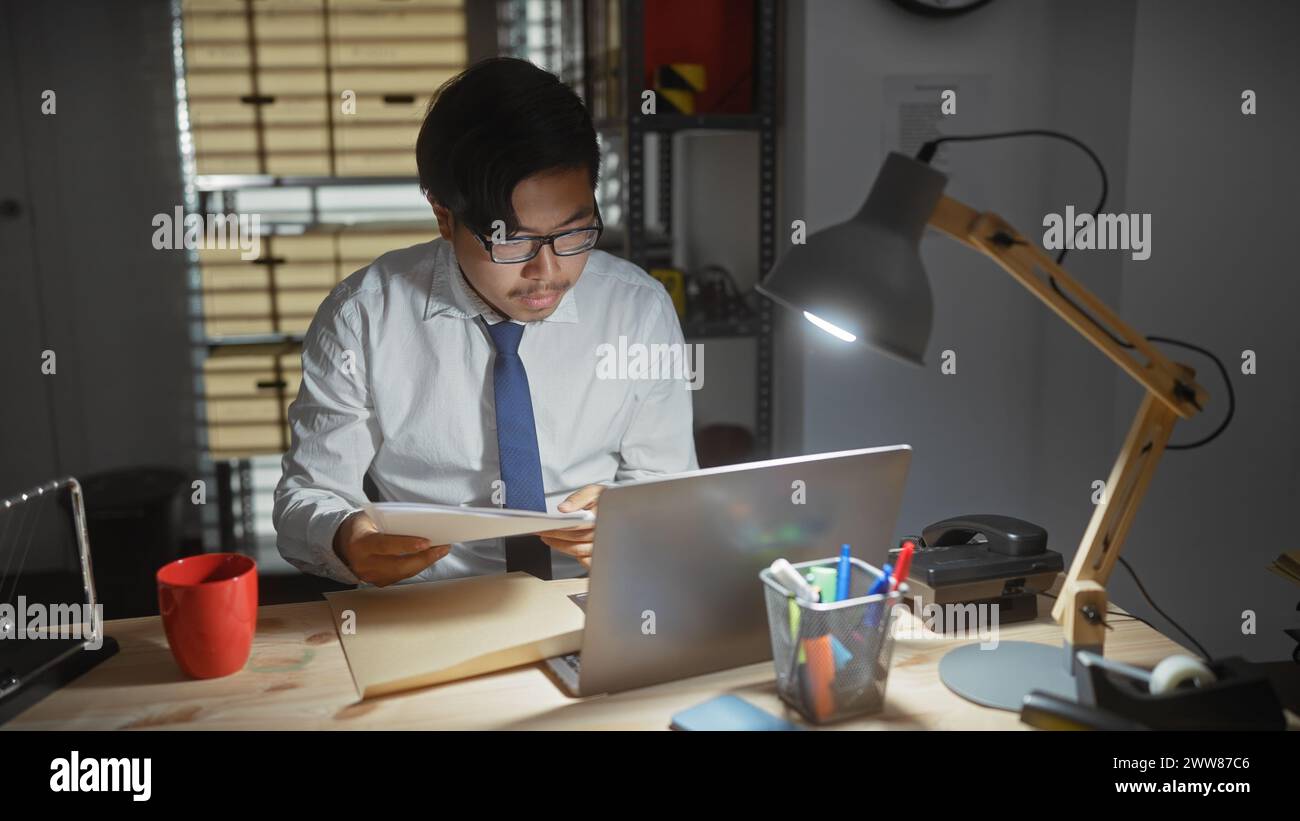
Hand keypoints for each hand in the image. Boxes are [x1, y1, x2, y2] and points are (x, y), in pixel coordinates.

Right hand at [333, 512, 450, 586]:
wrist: (343, 543)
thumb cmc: (362, 526)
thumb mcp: (370, 517)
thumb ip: (390, 521)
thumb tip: (421, 522)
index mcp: (360, 543)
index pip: (385, 545)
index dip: (406, 545)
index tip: (426, 542)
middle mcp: (363, 563)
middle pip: (398, 565)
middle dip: (424, 558)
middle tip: (443, 548)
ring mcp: (369, 576)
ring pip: (402, 573)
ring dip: (424, 563)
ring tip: (441, 551)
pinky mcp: (377, 582)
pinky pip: (401, 576)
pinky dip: (416, 567)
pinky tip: (429, 558)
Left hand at [536, 483, 604, 568]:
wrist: (621, 508)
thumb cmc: (607, 501)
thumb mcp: (594, 492)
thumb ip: (579, 499)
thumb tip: (563, 508)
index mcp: (603, 518)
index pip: (577, 527)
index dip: (558, 529)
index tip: (544, 527)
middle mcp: (606, 534)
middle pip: (576, 539)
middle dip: (555, 536)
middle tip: (541, 531)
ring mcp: (606, 547)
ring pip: (579, 552)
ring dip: (560, 546)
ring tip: (548, 538)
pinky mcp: (603, 556)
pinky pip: (586, 562)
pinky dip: (574, 555)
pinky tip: (564, 546)